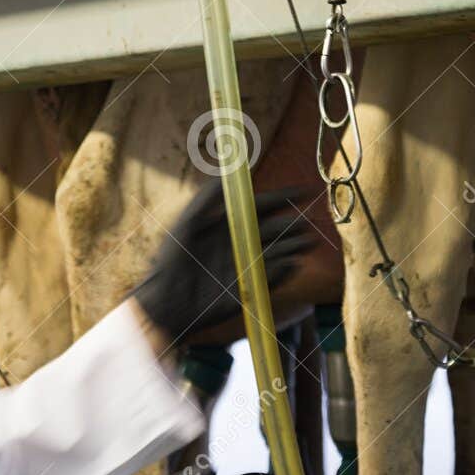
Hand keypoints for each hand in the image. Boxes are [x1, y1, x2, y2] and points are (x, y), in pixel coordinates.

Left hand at [130, 185, 315, 343]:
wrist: (167, 302)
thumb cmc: (172, 260)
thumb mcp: (187, 223)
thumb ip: (207, 197)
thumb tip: (227, 172)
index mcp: (226, 224)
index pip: (260, 207)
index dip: (281, 198)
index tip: (302, 190)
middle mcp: (239, 244)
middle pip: (274, 230)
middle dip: (292, 225)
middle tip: (306, 224)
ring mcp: (246, 267)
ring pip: (277, 253)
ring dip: (293, 247)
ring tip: (305, 242)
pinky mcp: (249, 289)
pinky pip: (272, 279)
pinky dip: (284, 271)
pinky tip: (292, 264)